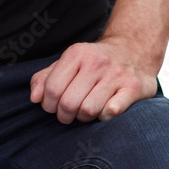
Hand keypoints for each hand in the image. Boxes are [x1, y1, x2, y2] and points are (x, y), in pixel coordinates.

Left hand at [29, 38, 158, 124]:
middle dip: (64, 115)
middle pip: (68, 103)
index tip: (53, 107)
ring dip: (84, 117)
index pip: (52, 88)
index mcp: (76, 53)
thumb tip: (34, 98)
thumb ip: (45, 78)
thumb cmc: (94, 62)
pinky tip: (104, 110)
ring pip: (88, 110)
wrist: (134, 50)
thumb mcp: (68, 62)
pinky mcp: (133, 87)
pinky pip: (111, 112)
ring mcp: (116, 74)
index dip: (48, 104)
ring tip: (86, 111)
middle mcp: (96, 62)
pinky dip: (103, 117)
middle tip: (68, 114)